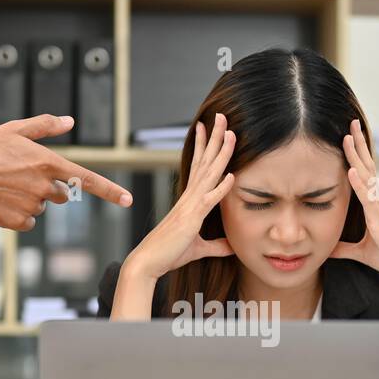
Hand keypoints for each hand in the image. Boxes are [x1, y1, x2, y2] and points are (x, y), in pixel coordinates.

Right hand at [0, 114, 133, 231]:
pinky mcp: (17, 222)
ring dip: (29, 199)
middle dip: (48, 187)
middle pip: (61, 194)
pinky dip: (17, 214)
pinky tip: (0, 200)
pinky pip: (27, 221)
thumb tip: (70, 121)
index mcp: (47, 162)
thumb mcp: (14, 129)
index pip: (88, 179)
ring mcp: (31, 206)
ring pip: (41, 207)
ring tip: (3, 185)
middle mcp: (44, 186)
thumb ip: (45, 126)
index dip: (110, 191)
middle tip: (20, 175)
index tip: (128, 200)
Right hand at [122, 113, 235, 281]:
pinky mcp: (191, 219)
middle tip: (222, 116)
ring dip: (221, 153)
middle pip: (205, 161)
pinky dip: (220, 188)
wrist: (148, 263)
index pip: (198, 166)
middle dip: (214, 138)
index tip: (207, 126)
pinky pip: (208, 201)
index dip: (203, 145)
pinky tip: (231, 175)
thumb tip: (231, 246)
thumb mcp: (198, 248)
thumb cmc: (168, 253)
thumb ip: (216, 245)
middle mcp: (188, 197)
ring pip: (209, 174)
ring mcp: (189, 206)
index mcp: (188, 199)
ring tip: (230, 133)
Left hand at [331, 119, 378, 289]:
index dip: (358, 156)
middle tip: (351, 124)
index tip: (350, 137)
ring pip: (367, 176)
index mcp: (375, 206)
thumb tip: (328, 248)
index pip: (365, 175)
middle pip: (367, 167)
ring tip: (348, 136)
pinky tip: (350, 170)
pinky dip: (359, 183)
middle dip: (359, 145)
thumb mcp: (361, 253)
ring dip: (357, 156)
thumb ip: (344, 248)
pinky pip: (368, 198)